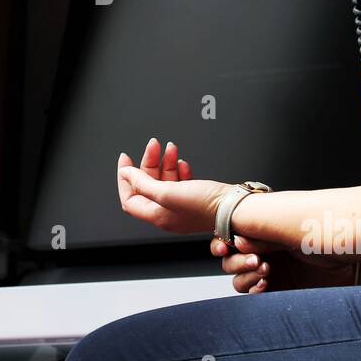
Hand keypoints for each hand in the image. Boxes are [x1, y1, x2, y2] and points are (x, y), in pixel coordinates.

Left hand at [116, 138, 232, 234]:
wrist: (235, 208)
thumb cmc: (206, 205)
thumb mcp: (168, 193)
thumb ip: (143, 183)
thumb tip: (125, 174)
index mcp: (157, 216)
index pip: (130, 199)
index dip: (125, 179)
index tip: (125, 160)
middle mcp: (167, 213)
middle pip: (148, 186)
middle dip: (149, 163)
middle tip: (153, 144)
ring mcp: (182, 206)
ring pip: (165, 181)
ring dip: (165, 162)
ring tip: (170, 148)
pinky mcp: (194, 199)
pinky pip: (180, 182)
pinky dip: (179, 170)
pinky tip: (183, 163)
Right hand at [210, 234, 359, 293]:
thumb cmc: (334, 228)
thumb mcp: (289, 220)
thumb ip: (256, 224)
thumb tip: (232, 233)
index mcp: (268, 225)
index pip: (232, 234)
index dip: (224, 241)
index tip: (225, 245)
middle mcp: (270, 247)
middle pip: (232, 258)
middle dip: (235, 260)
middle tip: (255, 260)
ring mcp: (278, 270)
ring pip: (241, 279)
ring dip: (245, 276)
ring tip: (264, 271)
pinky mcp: (286, 292)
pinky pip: (257, 296)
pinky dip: (255, 292)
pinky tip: (265, 286)